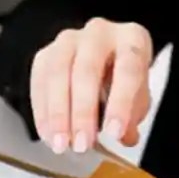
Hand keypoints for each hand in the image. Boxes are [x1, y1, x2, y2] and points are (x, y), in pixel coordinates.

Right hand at [29, 18, 152, 153]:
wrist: (104, 56)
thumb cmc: (123, 77)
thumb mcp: (139, 95)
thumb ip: (133, 115)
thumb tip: (125, 137)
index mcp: (131, 38)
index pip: (128, 69)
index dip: (121, 103)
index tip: (114, 134)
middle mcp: (99, 32)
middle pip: (87, 71)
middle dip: (83, 112)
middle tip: (82, 144)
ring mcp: (68, 40)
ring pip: (58, 74)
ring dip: (57, 114)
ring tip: (60, 144)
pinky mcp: (45, 53)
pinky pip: (39, 81)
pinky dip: (42, 111)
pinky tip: (47, 134)